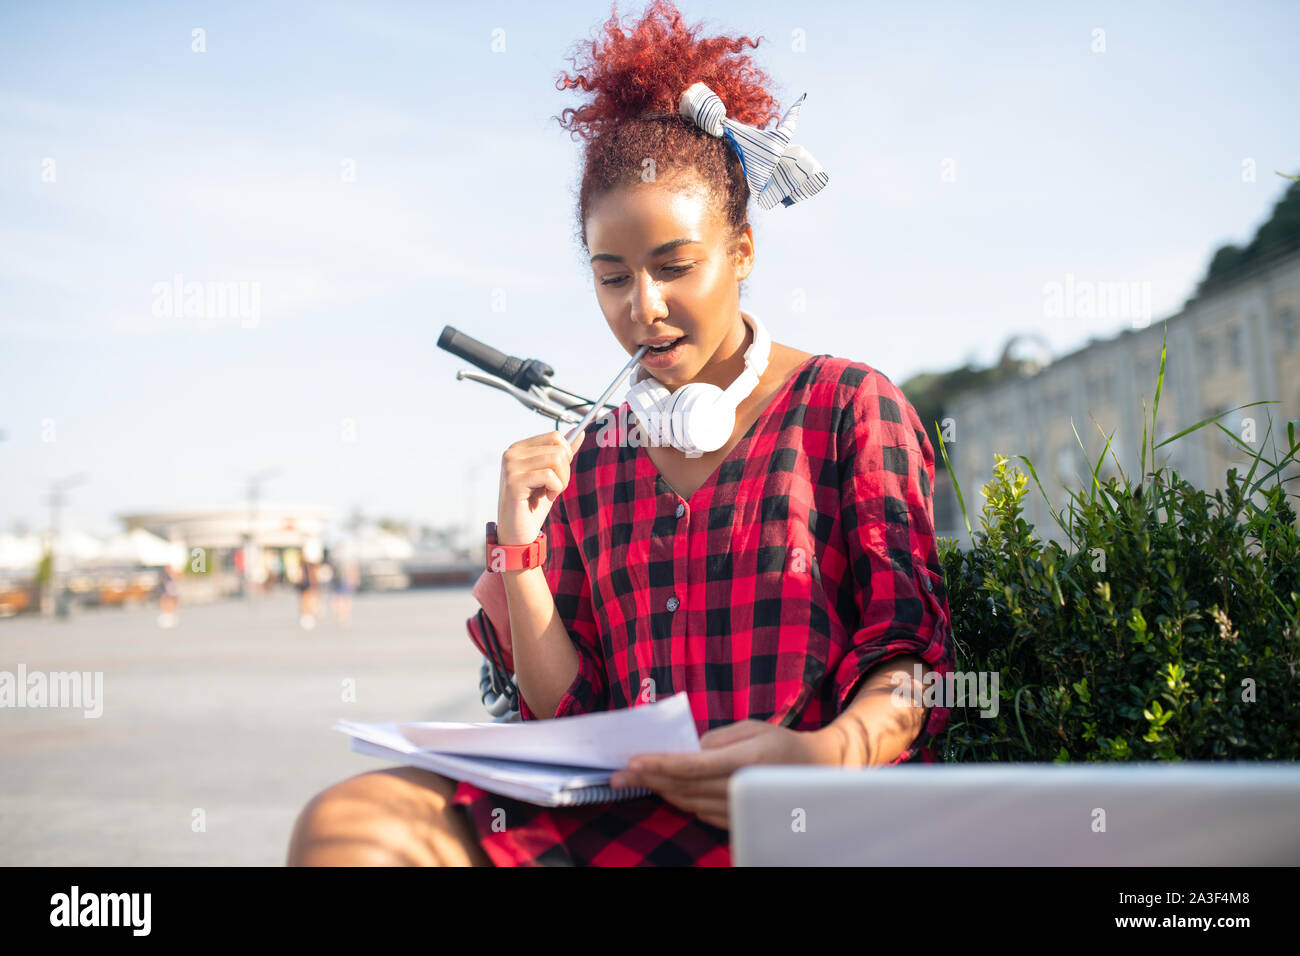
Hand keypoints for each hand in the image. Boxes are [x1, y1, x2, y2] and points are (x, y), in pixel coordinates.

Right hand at [496, 429, 583, 545]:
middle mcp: (512, 453)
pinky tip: (545, 498)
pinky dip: (555, 489)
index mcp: (519, 448)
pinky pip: (549, 476)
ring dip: (561, 481)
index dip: (566, 456)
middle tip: (554, 488)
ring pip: (556, 459)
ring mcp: (511, 466)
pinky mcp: (513, 482)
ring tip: (549, 493)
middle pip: (558, 447)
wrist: (518, 534)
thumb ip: (563, 454)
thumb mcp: (552, 476)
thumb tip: (580, 432)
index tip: (558, 474)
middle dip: (565, 471)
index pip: (555, 436)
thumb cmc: (533, 506)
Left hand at [609, 720, 841, 829]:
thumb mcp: (752, 727)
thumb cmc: (780, 742)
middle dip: (648, 780)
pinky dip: (679, 801)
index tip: (633, 761)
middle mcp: (742, 788)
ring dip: (659, 791)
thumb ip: (717, 739)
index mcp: (746, 759)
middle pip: (684, 787)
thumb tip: (685, 750)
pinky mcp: (738, 821)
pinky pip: (700, 813)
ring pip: (688, 803)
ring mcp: (741, 810)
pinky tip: (662, 790)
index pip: (692, 766)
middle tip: (617, 775)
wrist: (815, 773)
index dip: (659, 765)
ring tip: (633, 781)